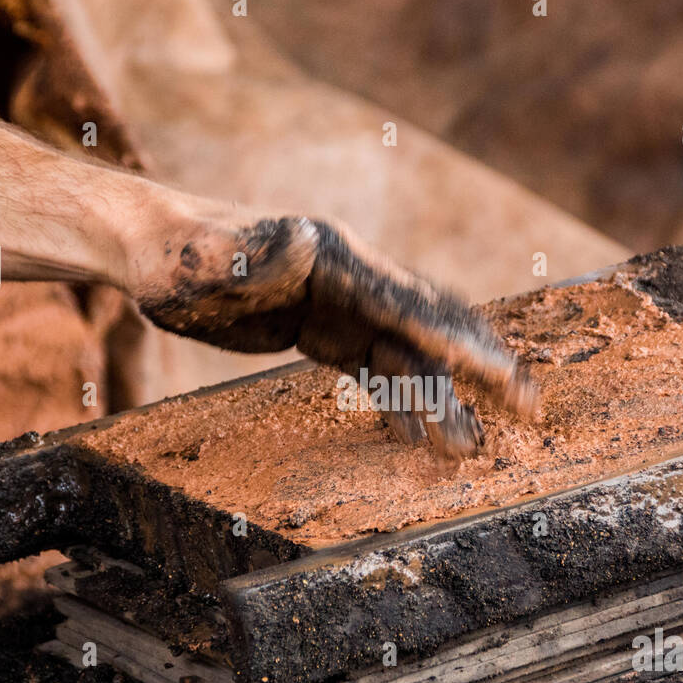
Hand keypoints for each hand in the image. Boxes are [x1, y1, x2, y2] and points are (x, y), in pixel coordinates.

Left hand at [123, 205, 537, 457]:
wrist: (152, 251)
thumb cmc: (171, 256)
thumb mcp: (201, 261)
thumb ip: (251, 254)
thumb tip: (300, 233)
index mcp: (331, 258)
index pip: (402, 302)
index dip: (448, 338)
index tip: (494, 371)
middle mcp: (350, 278)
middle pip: (428, 324)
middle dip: (481, 364)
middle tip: (530, 404)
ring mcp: (341, 305)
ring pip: (406, 356)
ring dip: (442, 400)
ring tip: (471, 449)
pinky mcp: (324, 330)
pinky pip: (375, 368)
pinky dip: (400, 401)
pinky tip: (416, 437)